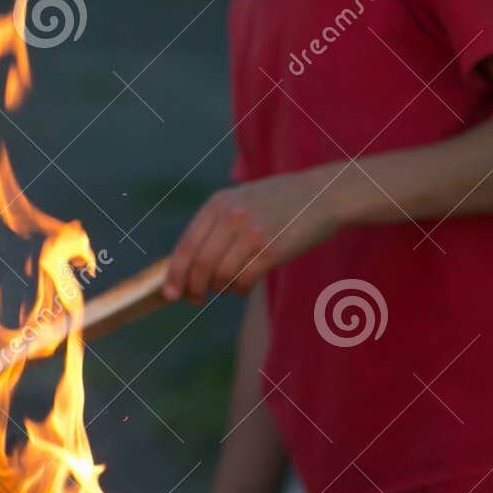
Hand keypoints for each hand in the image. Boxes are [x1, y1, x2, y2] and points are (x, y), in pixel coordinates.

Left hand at [162, 167, 341, 303]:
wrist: (323, 194)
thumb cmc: (279, 202)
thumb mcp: (241, 200)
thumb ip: (216, 223)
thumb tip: (187, 262)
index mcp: (218, 203)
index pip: (186, 245)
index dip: (174, 273)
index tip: (169, 292)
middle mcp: (231, 216)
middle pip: (199, 263)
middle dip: (191, 287)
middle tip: (193, 299)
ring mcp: (252, 232)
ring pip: (220, 275)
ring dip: (218, 288)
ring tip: (224, 287)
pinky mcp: (272, 250)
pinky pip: (243, 280)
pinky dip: (238, 289)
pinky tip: (242, 286)